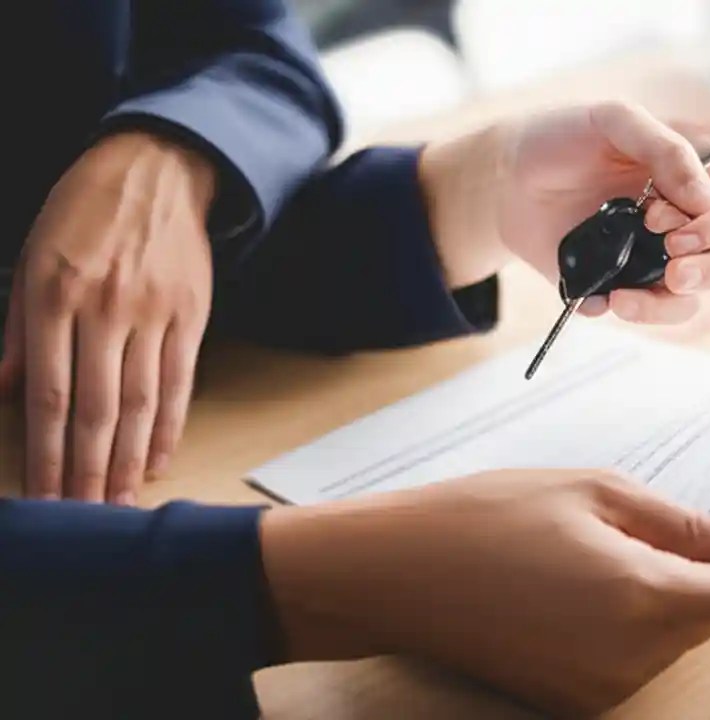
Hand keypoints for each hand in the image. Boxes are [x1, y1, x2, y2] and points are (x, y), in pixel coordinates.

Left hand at [0, 131, 215, 503]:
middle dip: (85, 469)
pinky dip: (169, 424)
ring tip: (118, 501)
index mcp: (55, 295)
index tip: (40, 492)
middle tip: (82, 514)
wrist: (158, 171)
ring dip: (126, 459)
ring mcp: (153, 313)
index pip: (47, 392)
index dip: (43, 451)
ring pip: (139, 402)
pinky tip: (157, 457)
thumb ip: (17, 326)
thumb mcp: (33, 257)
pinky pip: (179, 380)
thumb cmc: (85, 211)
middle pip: (94, 408)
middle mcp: (105, 309)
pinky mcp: (191, 314)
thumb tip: (3, 386)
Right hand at [261, 469, 709, 715]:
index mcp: (640, 594)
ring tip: (594, 560)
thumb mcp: (593, 492)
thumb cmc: (490, 516)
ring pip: (671, 645)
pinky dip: (626, 630)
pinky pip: (631, 665)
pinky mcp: (571, 703)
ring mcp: (599, 688)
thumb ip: (682, 523)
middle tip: (637, 532)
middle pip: (707, 623)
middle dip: (696, 577)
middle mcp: (628, 655)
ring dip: (660, 604)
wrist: (399, 574)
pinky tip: (576, 594)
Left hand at [421, 103, 709, 323]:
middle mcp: (693, 212)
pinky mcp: (639, 285)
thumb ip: (664, 147)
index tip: (663, 206)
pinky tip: (613, 298)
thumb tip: (705, 198)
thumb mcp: (612, 121)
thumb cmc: (563, 140)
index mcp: (695, 166)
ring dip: (700, 283)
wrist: (506, 182)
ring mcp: (669, 252)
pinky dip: (648, 309)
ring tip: (664, 278)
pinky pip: (669, 311)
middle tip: (673, 244)